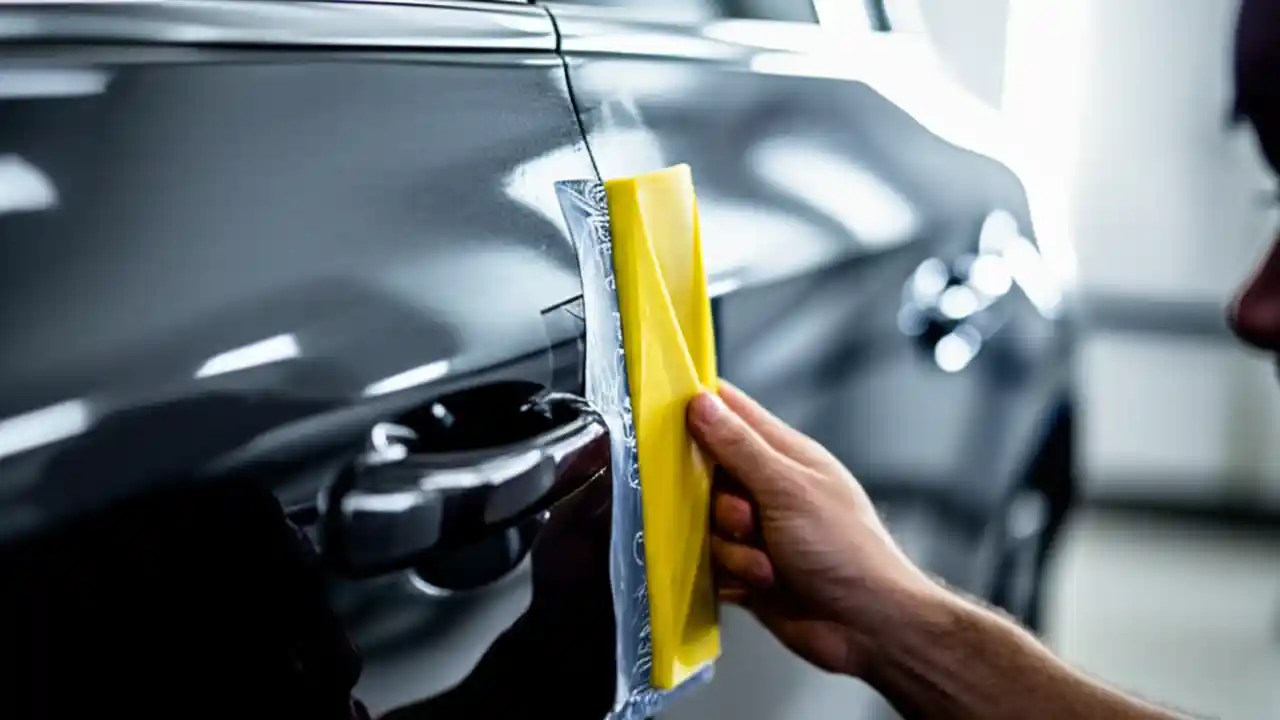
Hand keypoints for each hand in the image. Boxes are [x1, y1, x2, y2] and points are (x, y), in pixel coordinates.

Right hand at [687, 382, 932, 676]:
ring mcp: (756, 528)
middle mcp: (767, 487)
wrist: (866, 625)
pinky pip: (712, 561)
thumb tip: (700, 401)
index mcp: (784, 454)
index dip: (698, 407)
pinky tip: (763, 583)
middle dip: (717, 502)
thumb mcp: (788, 489)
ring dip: (730, 547)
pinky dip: (733, 573)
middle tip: (745, 519)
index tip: (666, 418)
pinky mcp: (746, 567)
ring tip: (766, 563)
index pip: (731, 411)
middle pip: (706, 473)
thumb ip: (739, 446)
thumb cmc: (843, 548)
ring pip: (706, 523)